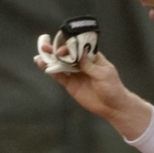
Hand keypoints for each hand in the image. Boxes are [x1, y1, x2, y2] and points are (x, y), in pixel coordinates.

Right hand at [34, 39, 152, 138]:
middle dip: (56, 50)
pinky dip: (51, 71)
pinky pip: (59, 75)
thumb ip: (89, 65)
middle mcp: (82, 63)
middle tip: (45, 46)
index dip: (69, 45)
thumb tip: (79, 53)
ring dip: (50, 59)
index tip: (63, 48)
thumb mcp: (104, 74)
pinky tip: (42, 65)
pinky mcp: (70, 84)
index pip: (78, 47)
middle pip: (66, 54)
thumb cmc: (113, 88)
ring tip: (40, 54)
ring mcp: (75, 73)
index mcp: (92, 57)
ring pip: (60, 63)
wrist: (113, 106)